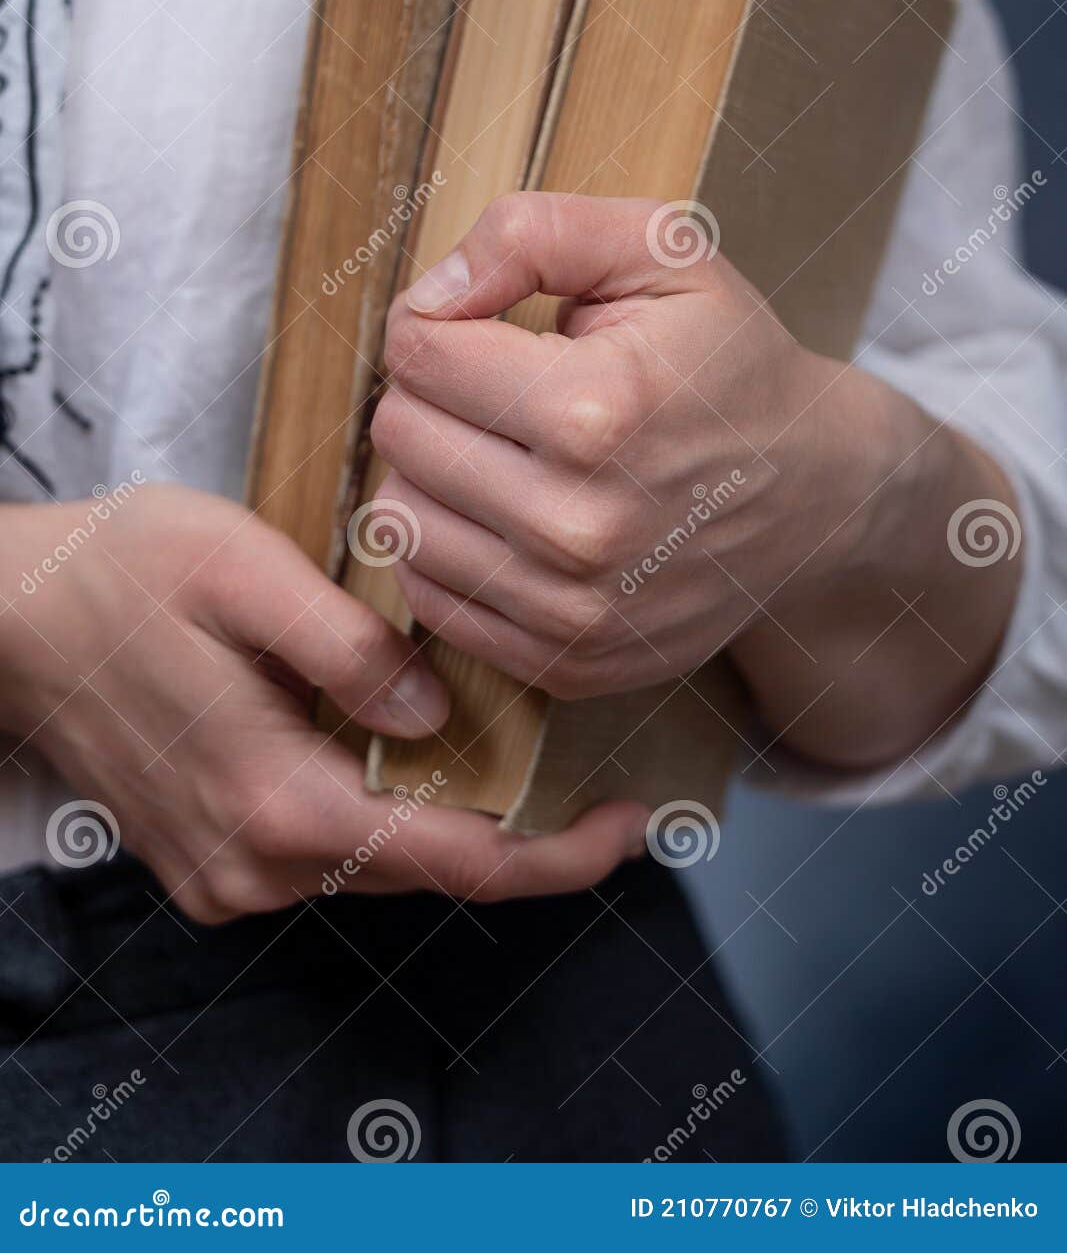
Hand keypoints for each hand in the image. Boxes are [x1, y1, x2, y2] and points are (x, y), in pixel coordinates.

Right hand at [0, 484, 647, 920]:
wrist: (12, 620)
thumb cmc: (123, 575)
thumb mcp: (243, 572)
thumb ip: (346, 649)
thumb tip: (436, 711)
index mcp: (278, 802)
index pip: (458, 859)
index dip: (561, 851)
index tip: (636, 823)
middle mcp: (258, 865)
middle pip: (428, 865)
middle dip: (516, 826)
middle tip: (591, 771)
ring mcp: (230, 875)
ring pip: (379, 855)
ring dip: (444, 808)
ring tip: (497, 736)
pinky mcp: (213, 861)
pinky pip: (329, 846)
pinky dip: (382, 805)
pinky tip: (400, 741)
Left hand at [372, 192, 836, 692]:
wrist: (817, 496)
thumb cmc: (727, 361)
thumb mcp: (660, 249)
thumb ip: (531, 233)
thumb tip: (429, 293)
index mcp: (595, 410)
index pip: (417, 351)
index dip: (439, 321)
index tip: (488, 326)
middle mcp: (576, 525)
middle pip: (399, 433)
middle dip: (437, 394)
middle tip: (504, 388)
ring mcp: (571, 609)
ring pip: (399, 520)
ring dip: (434, 473)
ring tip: (504, 449)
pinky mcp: (566, 663)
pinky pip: (430, 596)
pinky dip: (449, 547)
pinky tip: (506, 513)